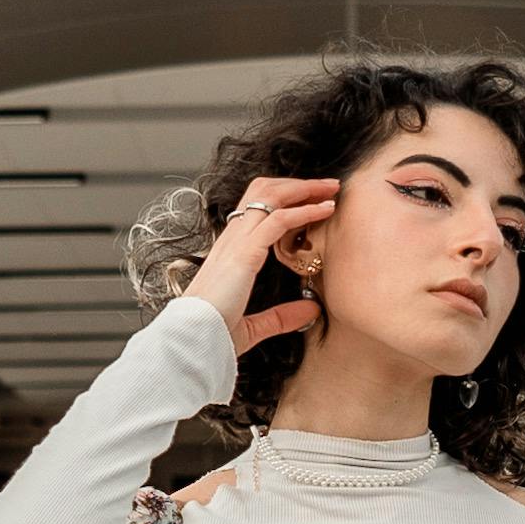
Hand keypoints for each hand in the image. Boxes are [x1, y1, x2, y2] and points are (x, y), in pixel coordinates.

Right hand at [187, 176, 336, 352]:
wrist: (193, 339)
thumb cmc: (213, 333)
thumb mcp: (255, 325)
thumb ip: (282, 316)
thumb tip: (310, 309)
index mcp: (230, 251)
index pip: (256, 207)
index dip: (285, 197)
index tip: (313, 200)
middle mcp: (232, 239)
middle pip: (264, 190)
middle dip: (297, 184)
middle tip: (327, 188)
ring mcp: (237, 242)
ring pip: (271, 196)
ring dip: (305, 189)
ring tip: (331, 190)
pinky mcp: (245, 253)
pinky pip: (278, 220)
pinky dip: (305, 210)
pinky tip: (325, 210)